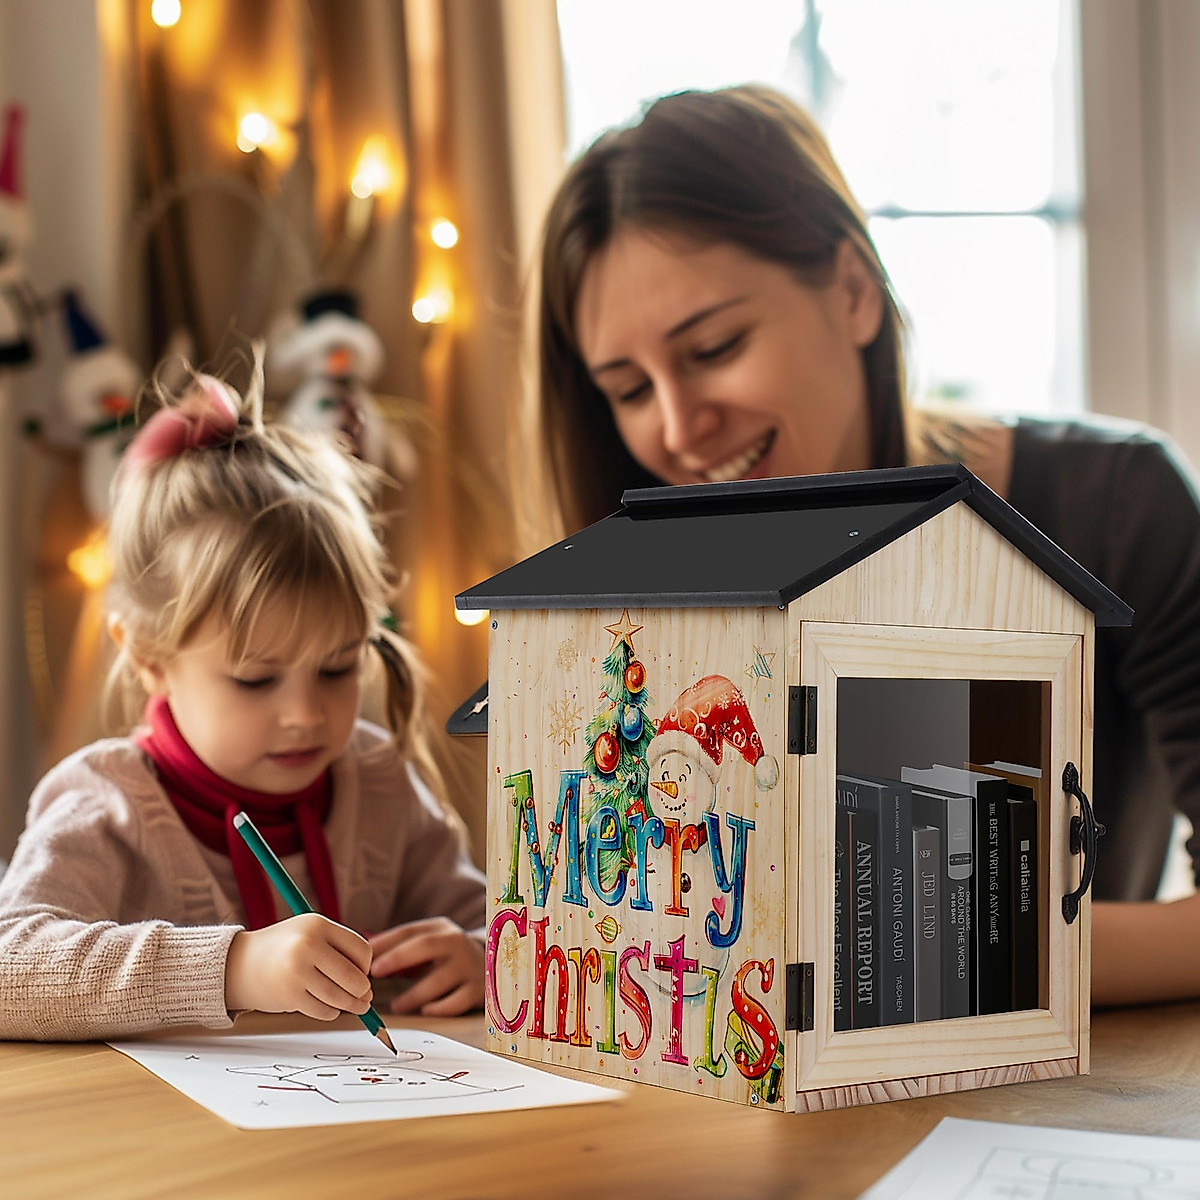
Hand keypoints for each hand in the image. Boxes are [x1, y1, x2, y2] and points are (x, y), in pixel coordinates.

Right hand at [225, 913, 373, 1019]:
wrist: (239, 964)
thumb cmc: (283, 950)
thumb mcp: (311, 935)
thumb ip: (339, 953)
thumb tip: (368, 990)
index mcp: (318, 924)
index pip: (361, 950)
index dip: (366, 966)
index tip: (361, 974)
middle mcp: (308, 945)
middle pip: (354, 976)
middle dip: (363, 992)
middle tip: (365, 998)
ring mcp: (298, 971)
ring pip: (340, 997)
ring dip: (350, 1006)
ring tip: (354, 1006)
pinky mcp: (289, 995)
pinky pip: (323, 1010)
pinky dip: (330, 1012)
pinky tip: (328, 1007)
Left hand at [369, 917, 484, 1016]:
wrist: (492, 965)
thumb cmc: (448, 956)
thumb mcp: (430, 944)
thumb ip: (401, 948)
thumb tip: (363, 954)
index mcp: (441, 929)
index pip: (410, 931)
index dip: (386, 942)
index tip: (366, 956)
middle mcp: (457, 943)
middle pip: (426, 945)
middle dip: (398, 957)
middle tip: (375, 971)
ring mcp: (468, 966)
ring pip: (437, 980)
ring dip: (412, 995)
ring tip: (396, 1005)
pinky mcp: (477, 990)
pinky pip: (454, 1003)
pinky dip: (438, 1008)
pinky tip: (426, 1011)